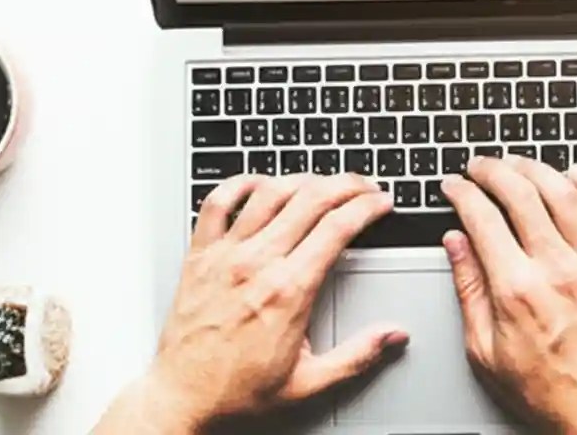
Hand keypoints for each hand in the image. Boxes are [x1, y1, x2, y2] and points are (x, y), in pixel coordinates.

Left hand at [94, 173, 406, 433]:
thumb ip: (357, 356)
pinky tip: (258, 183)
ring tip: (321, 182)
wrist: (183, 397)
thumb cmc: (237, 392)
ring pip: (269, 192)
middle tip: (363, 186)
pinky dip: (239, 183)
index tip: (381, 203)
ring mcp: (226, 255)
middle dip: (346, 185)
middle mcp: (257, 264)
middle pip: (311, 199)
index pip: (338, 228)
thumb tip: (393, 336)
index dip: (367, 207)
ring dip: (302, 179)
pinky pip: (217, 202)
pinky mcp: (199, 255)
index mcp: (289, 292)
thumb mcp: (309, 383)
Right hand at [441, 157, 576, 434]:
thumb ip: (468, 289)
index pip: (481, 218)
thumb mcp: (484, 350)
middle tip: (481, 166)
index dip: (462, 192)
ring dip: (536, 168)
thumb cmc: (546, 391)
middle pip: (520, 193)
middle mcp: (555, 270)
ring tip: (520, 164)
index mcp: (515, 290)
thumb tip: (455, 244)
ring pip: (564, 192)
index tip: (454, 186)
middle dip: (493, 169)